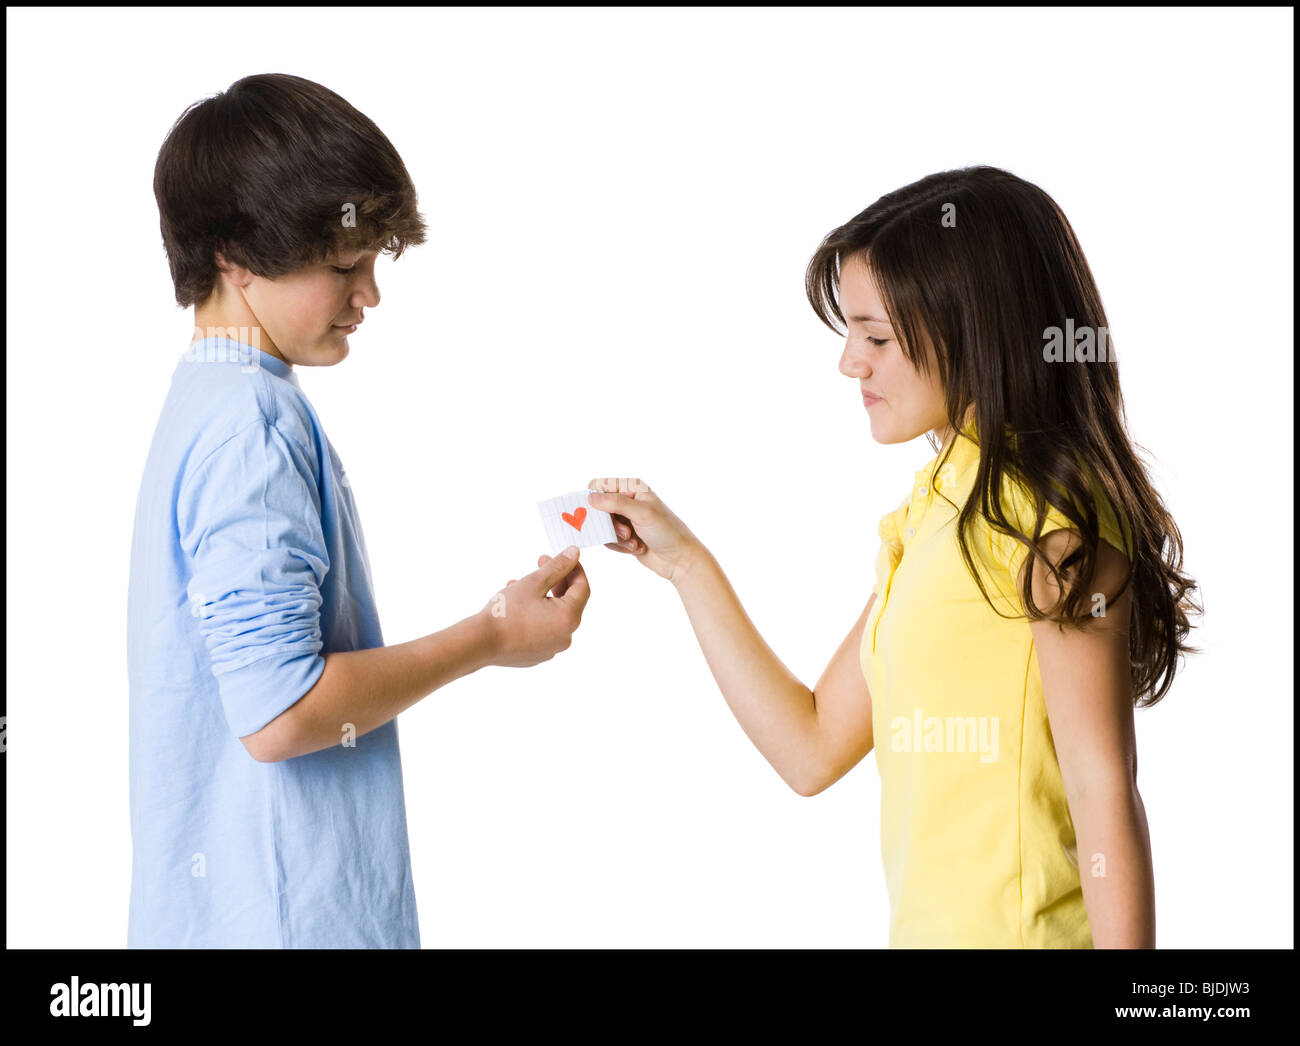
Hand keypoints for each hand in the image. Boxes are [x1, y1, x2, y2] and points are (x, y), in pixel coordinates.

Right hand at [483, 547, 589, 667]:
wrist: (480, 643)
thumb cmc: (506, 612)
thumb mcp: (533, 582)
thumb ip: (557, 566)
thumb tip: (574, 553)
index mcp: (569, 618)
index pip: (582, 588)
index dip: (574, 569)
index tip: (565, 556)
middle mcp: (565, 636)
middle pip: (569, 601)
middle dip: (556, 580)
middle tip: (541, 562)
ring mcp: (552, 648)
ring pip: (553, 614)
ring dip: (543, 595)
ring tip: (522, 582)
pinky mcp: (538, 654)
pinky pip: (543, 628)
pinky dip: (536, 613)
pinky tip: (518, 603)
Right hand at [586, 477, 703, 583]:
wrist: (680, 559)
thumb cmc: (667, 531)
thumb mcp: (642, 513)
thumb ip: (615, 503)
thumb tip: (590, 497)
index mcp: (632, 488)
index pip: (601, 486)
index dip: (595, 499)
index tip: (598, 515)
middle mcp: (627, 501)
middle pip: (598, 509)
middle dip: (610, 524)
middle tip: (626, 533)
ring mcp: (625, 519)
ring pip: (603, 526)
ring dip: (617, 537)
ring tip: (635, 542)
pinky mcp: (624, 536)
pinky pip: (609, 540)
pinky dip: (620, 546)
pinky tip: (637, 548)